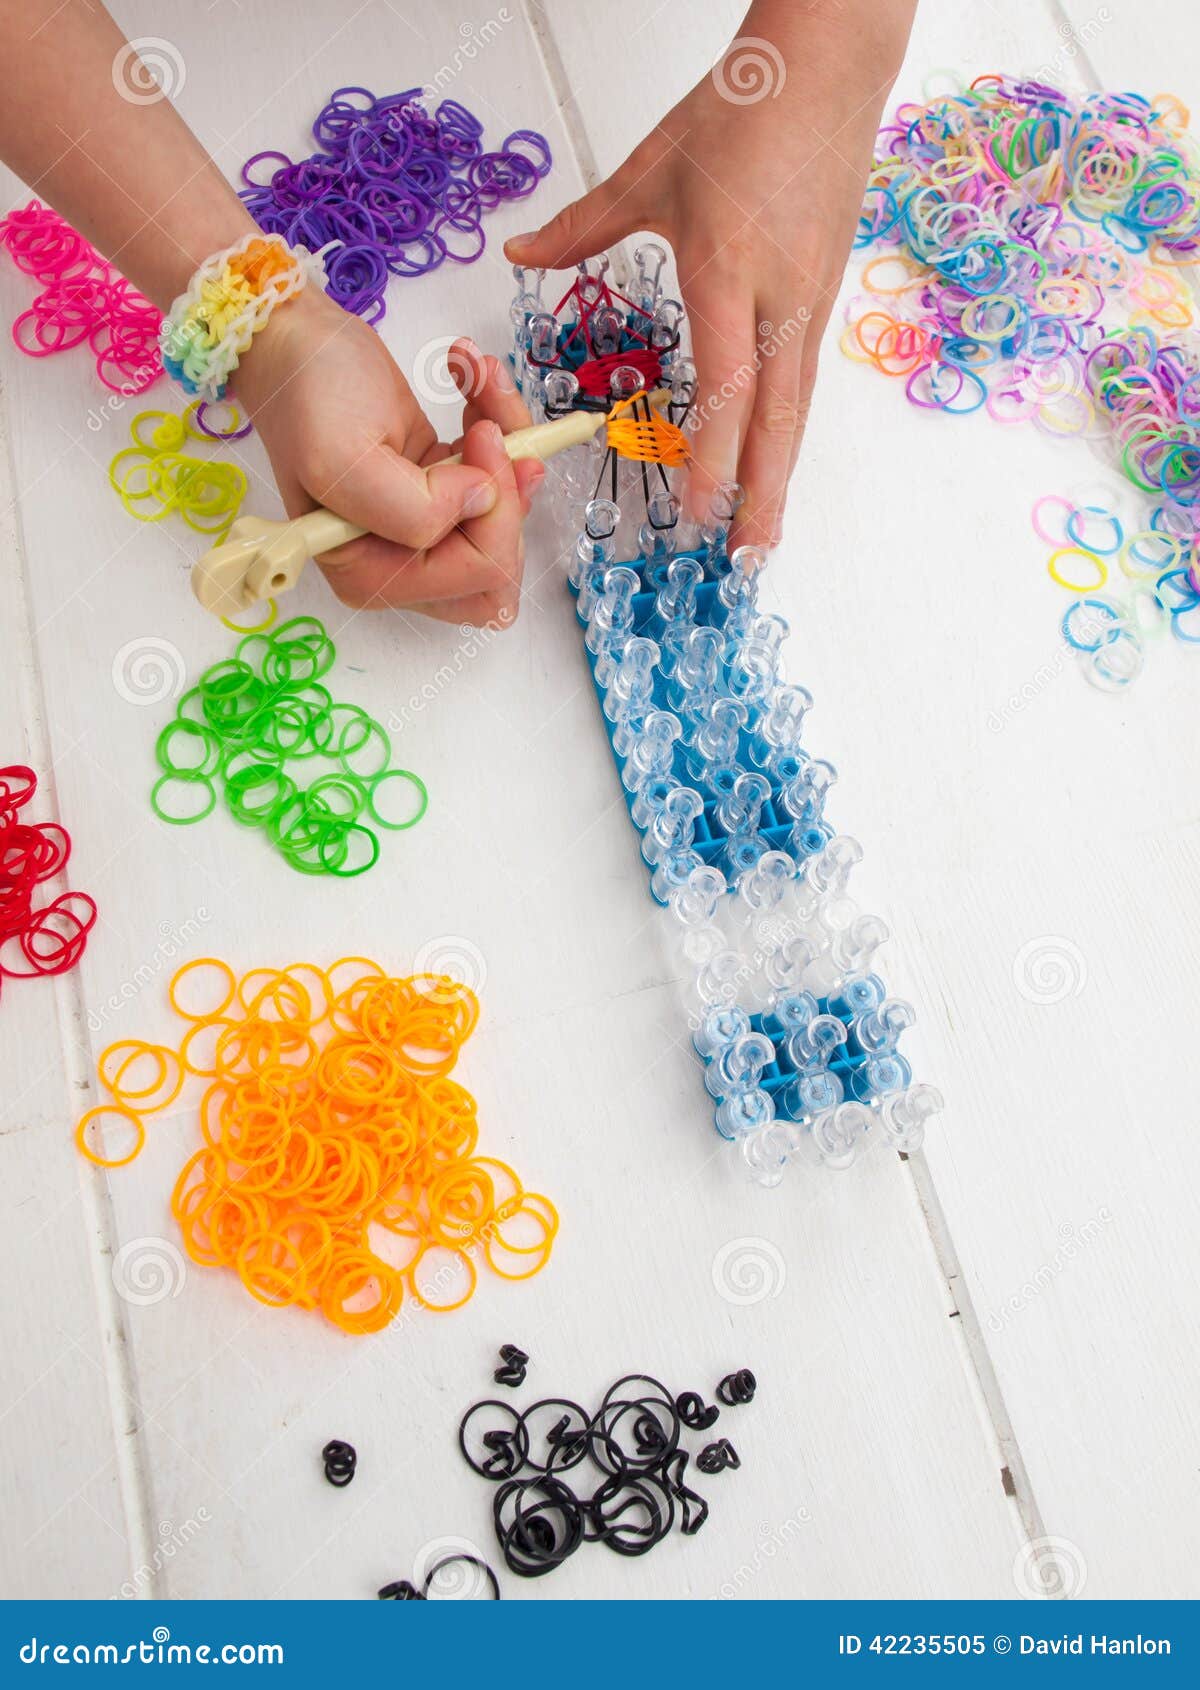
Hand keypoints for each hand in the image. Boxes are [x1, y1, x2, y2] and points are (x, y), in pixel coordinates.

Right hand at [232, 286, 543, 625]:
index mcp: (372, 576)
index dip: (494, 511)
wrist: (295, 342)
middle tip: (488, 424)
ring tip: (479, 380)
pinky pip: (501, 476)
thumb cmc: (306, 394)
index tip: (478, 438)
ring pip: (510, 514)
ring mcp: (426, 529)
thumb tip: (482, 502)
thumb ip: (415, 509)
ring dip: (510, 440)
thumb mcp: (343, 458)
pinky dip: (502, 422)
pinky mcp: (444, 490)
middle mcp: (401, 566)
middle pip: (501, 560)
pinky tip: (473, 383)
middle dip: (510, 485)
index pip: (474, 574)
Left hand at [505, 0, 913, 548]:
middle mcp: (776, 296)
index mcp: (723, 267)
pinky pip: (804, 382)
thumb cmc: (739, 113)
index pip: (724, 383)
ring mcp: (809, 300)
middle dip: (758, 495)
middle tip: (745, 558)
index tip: (697, 510)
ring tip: (765, 535)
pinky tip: (777, 468)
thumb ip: (584, 226)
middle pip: (772, 417)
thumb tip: (519, 254)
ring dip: (780, 477)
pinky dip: (790, 434)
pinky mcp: (824, 296)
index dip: (712, 453)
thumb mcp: (651, 169)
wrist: (828, 69)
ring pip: (796, 408)